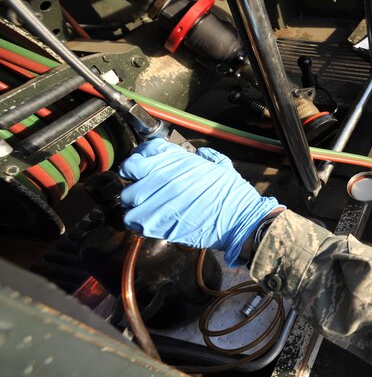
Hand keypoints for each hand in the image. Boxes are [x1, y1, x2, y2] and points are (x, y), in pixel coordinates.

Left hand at [119, 138, 282, 266]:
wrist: (239, 220)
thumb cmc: (233, 194)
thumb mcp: (222, 166)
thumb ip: (208, 156)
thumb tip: (202, 153)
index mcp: (178, 160)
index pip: (143, 152)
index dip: (139, 160)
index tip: (142, 167)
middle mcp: (164, 176)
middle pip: (128, 173)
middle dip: (133, 180)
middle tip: (141, 189)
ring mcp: (159, 200)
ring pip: (127, 199)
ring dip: (133, 203)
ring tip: (144, 208)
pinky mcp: (158, 223)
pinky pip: (133, 222)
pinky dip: (137, 223)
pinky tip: (149, 222)